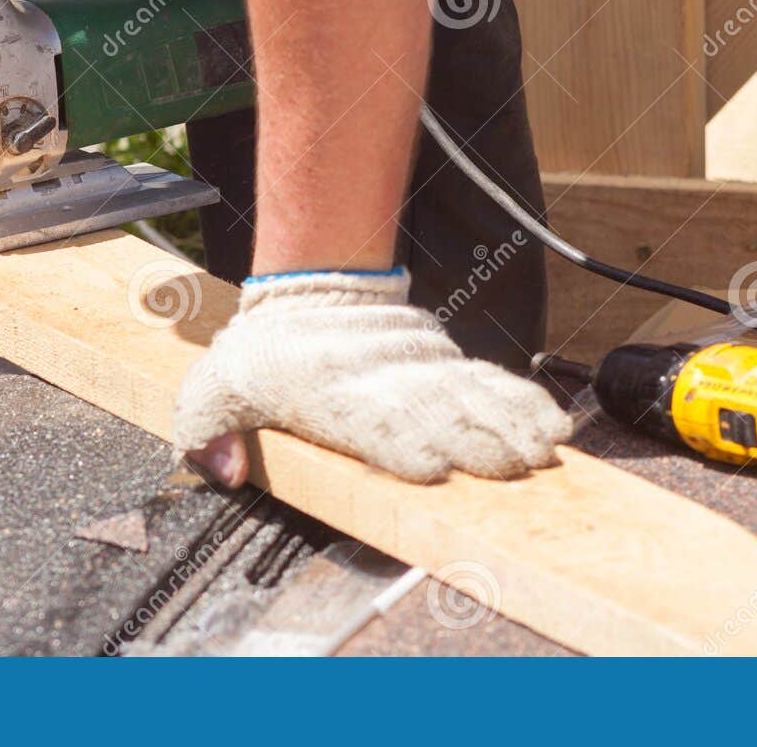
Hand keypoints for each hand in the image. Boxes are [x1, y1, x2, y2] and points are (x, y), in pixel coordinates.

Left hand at [173, 269, 573, 484]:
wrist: (308, 285)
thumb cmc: (263, 351)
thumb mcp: (212, 385)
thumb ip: (206, 431)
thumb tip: (222, 470)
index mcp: (327, 396)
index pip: (371, 422)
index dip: (402, 443)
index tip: (433, 465)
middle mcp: (381, 384)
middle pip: (436, 413)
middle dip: (476, 441)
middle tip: (513, 467)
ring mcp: (418, 371)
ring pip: (471, 396)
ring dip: (511, 424)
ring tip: (544, 449)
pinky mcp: (442, 361)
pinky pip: (488, 383)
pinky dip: (522, 402)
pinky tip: (550, 424)